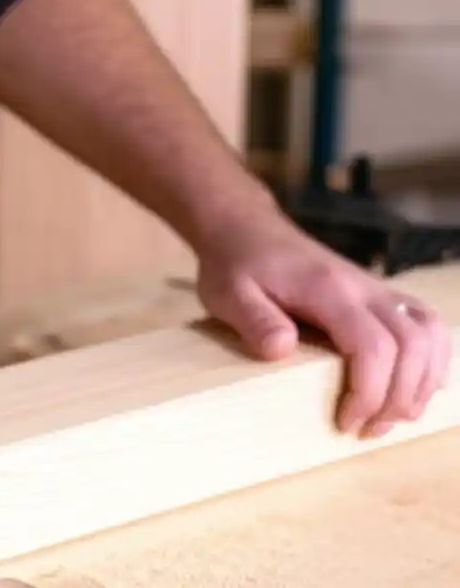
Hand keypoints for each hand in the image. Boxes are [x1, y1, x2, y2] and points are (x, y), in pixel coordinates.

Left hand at [195, 212, 451, 438]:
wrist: (245, 228)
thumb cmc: (236, 264)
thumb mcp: (228, 293)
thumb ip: (255, 320)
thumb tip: (281, 350)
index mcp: (329, 290)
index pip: (373, 345)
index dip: (369, 392)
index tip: (347, 422)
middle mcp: (364, 288)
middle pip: (412, 345)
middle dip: (398, 397)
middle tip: (369, 430)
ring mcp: (376, 289)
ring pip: (429, 333)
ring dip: (421, 381)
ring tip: (392, 416)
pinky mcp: (379, 295)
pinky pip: (426, 325)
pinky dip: (430, 360)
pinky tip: (411, 388)